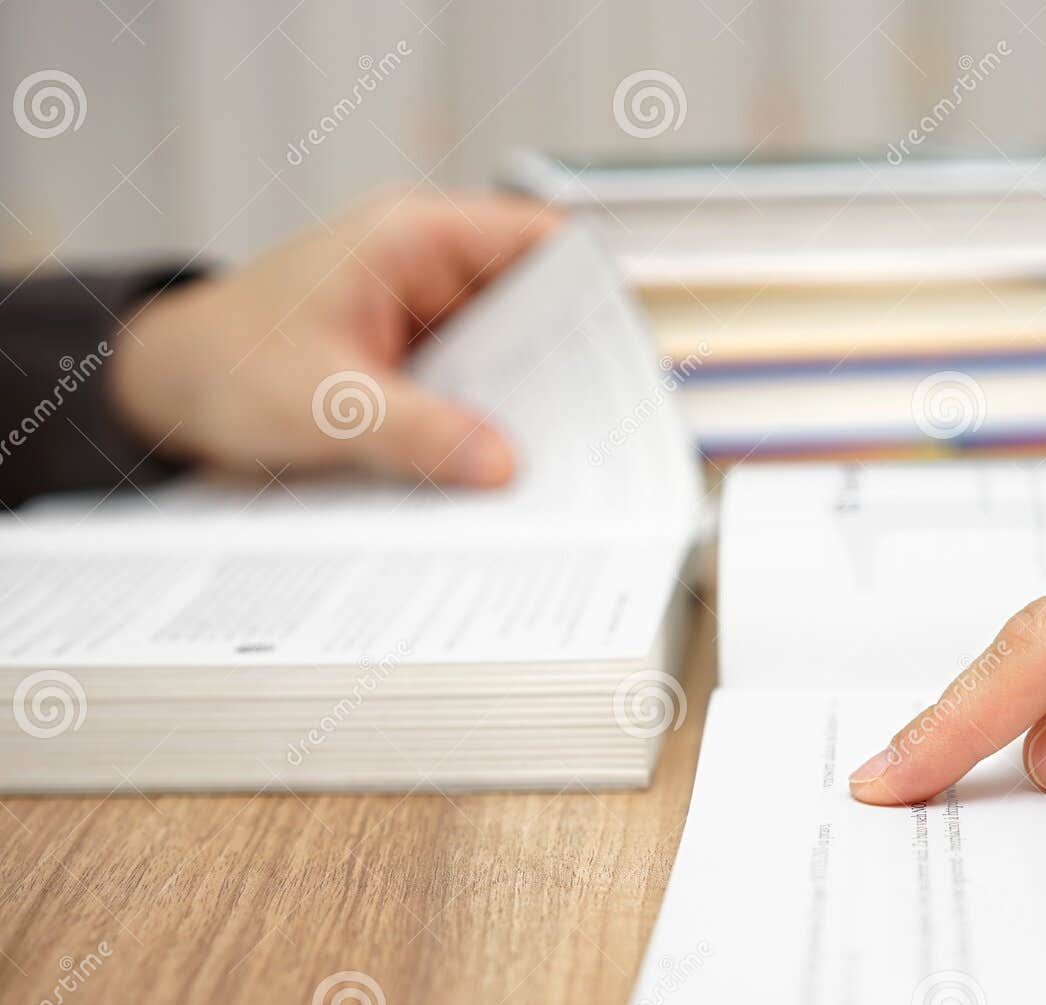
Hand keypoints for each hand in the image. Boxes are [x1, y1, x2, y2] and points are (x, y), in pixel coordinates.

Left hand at [108, 189, 559, 485]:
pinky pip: (475, 386)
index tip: (624, 351)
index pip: (536, 238)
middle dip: (566, 362)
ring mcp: (423, 315)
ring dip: (528, 400)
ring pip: (509, 352)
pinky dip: (491, 420)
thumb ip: (417, 433)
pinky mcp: (415, 361)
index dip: (589, 288)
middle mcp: (427, 269)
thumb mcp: (324, 404)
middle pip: (534, 304)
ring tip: (562, 455)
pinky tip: (507, 464)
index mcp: (411, 240)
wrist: (163, 390)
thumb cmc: (224, 366)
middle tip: (599, 426)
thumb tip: (504, 466)